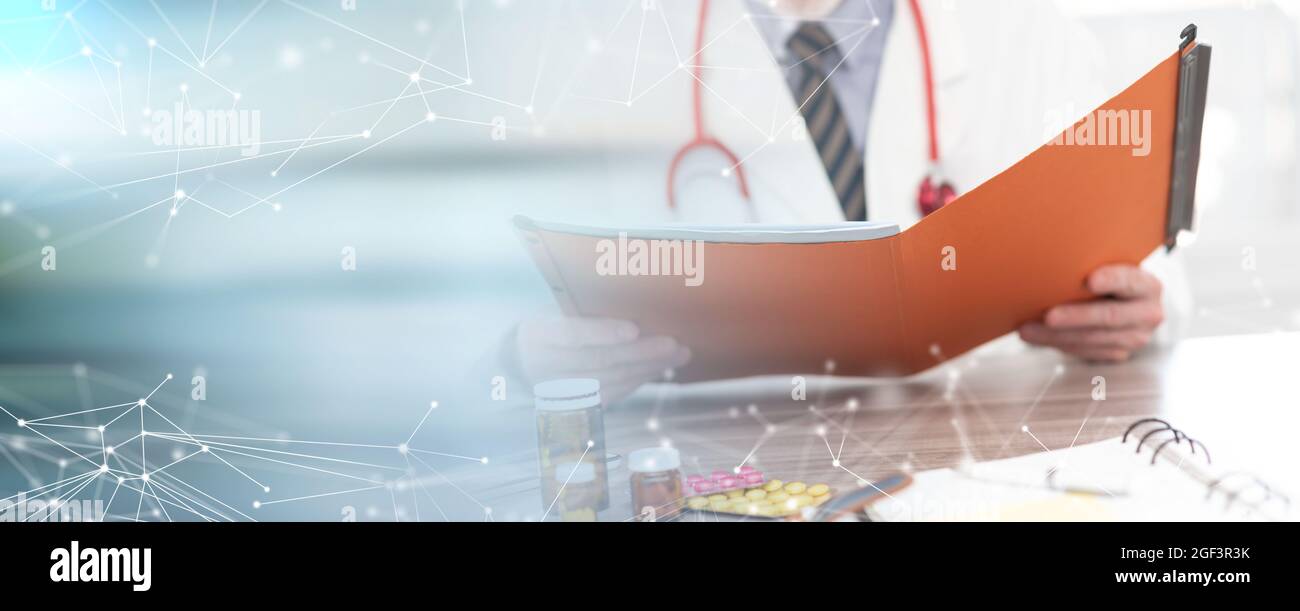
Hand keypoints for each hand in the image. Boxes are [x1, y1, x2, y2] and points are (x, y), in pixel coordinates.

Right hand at [516, 317, 690, 402]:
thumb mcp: (556, 310)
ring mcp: (559, 391)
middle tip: (673, 344)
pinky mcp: (574, 404)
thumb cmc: (550, 325)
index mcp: (538, 335)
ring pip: (610, 381)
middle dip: (641, 353)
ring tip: (678, 355)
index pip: (572, 334)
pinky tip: (658, 369)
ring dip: (648, 369)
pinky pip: (612, 394)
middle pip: (598, 361)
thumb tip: (638, 306)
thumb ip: (586, 312)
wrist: (521, 359)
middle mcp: (545, 367)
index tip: (634, 329)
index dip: (603, 333)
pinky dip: (638, 381)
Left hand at [1018, 264, 1163, 362]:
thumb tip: (1055, 260)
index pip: (1131, 281)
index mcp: (1147, 286)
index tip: (1090, 280)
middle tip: (1048, 316)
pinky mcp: (1118, 353)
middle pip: (1109, 316)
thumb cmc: (1111, 279)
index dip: (1111, 280)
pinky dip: (1058, 344)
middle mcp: (1147, 313)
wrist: (1127, 303)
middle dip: (1075, 317)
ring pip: (1093, 339)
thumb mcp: (1111, 266)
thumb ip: (1094, 264)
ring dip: (1057, 336)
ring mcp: (1135, 337)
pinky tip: (1037, 337)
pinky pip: (1085, 351)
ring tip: (1028, 329)